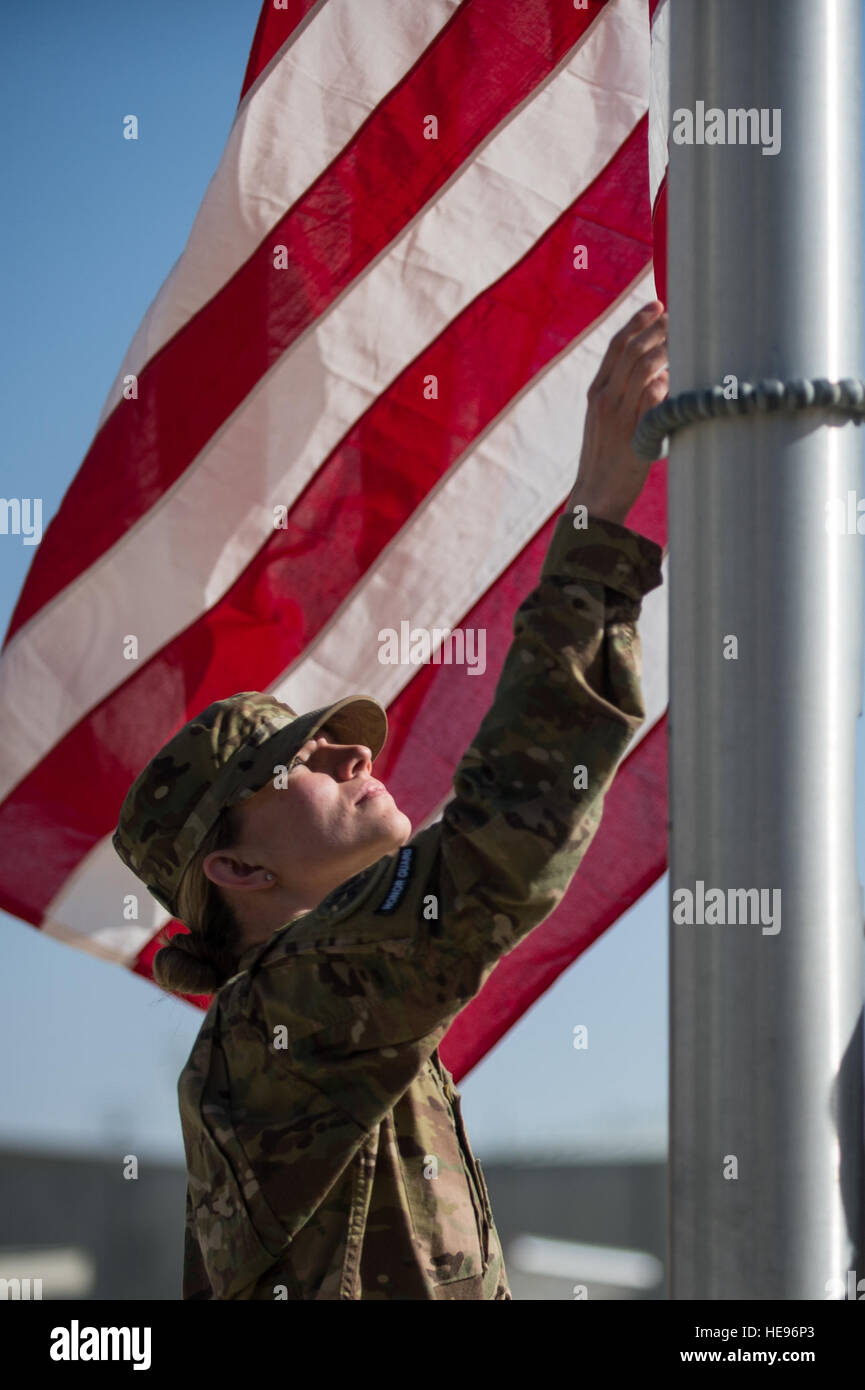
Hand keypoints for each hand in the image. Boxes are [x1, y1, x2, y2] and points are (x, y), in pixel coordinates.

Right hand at [567, 301, 668, 525]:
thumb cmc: (606, 460)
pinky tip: (681, 378)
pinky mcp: (633, 433)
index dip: (638, 322)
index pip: (616, 346)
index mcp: (596, 393)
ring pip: (643, 368)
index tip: (657, 305)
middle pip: (632, 350)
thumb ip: (624, 397)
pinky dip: (668, 382)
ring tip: (687, 341)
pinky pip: (653, 397)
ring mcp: (618, 415)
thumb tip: (659, 375)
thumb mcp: (605, 423)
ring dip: (668, 350)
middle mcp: (603, 399)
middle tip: (680, 316)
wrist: (595, 495)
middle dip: (658, 328)